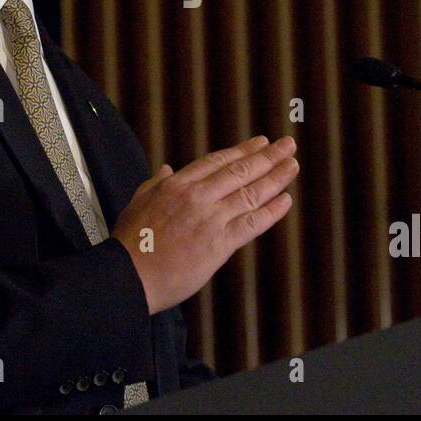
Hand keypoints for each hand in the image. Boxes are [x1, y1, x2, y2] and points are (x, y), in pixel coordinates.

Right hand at [111, 135, 297, 314]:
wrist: (128, 276)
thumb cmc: (129, 244)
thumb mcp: (136, 203)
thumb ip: (154, 183)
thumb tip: (167, 169)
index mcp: (176, 185)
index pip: (217, 161)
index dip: (242, 151)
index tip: (260, 143)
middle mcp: (196, 197)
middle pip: (240, 171)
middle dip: (267, 157)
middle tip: (287, 145)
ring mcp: (210, 219)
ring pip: (250, 193)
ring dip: (275, 178)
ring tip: (291, 166)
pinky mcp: (219, 244)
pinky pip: (251, 223)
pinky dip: (271, 211)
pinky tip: (285, 201)